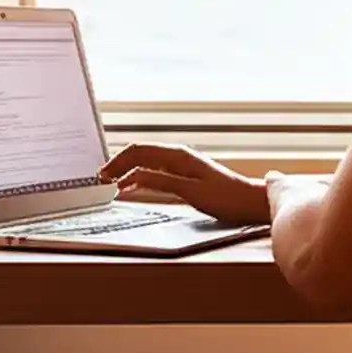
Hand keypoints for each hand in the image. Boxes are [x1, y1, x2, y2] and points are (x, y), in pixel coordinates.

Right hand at [98, 143, 270, 224]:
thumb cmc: (226, 197)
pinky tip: (132, 186)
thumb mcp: (191, 192)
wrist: (250, 201)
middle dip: (118, 163)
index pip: (138, 151)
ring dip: (127, 169)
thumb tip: (133, 175)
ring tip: (111, 182)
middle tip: (101, 178)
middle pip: (139, 153)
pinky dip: (139, 176)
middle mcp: (177, 155)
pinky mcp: (183, 174)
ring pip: (145, 161)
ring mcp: (180, 164)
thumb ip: (161, 182)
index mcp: (177, 155)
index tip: (103, 175)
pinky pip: (154, 170)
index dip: (118, 162)